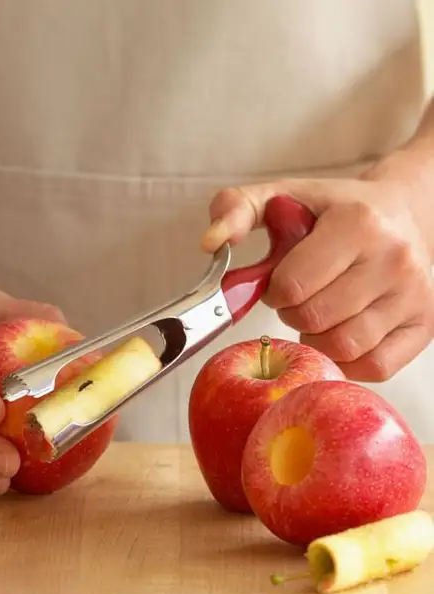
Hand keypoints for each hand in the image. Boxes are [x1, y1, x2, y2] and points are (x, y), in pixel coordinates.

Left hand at [200, 176, 433, 380]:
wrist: (401, 211)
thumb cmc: (333, 210)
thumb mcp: (281, 195)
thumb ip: (236, 209)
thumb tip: (210, 243)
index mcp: (357, 223)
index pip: (291, 286)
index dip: (274, 290)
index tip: (280, 281)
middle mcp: (394, 259)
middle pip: (315, 318)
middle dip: (292, 312)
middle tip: (299, 296)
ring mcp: (415, 296)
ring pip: (342, 347)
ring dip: (316, 337)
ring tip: (320, 310)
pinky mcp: (426, 326)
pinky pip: (374, 367)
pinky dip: (346, 360)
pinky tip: (340, 331)